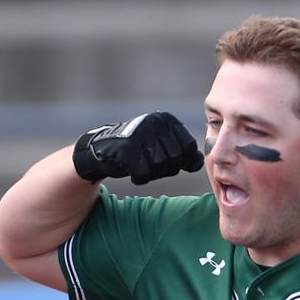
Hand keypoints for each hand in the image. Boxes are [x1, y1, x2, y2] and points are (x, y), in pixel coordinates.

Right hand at [71, 111, 203, 184]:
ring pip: (160, 167)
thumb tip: (197, 162)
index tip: (171, 163)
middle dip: (165, 169)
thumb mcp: (162, 145)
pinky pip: (143, 173)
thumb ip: (182, 151)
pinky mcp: (126, 149)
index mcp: (167, 120)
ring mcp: (140, 134)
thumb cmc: (138, 150)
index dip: (183, 161)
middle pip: (175, 159)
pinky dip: (139, 178)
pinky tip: (131, 171)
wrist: (101, 149)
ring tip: (140, 166)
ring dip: (151, 174)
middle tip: (150, 165)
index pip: (189, 147)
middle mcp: (155, 123)